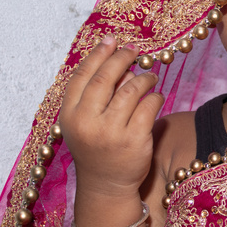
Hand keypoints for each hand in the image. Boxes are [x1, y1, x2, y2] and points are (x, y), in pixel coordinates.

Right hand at [59, 36, 162, 197]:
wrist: (106, 186)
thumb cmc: (97, 148)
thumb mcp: (86, 123)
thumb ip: (97, 95)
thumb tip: (121, 63)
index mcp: (69, 115)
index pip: (81, 76)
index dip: (97, 55)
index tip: (110, 40)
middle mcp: (87, 122)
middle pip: (105, 78)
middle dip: (122, 59)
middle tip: (135, 51)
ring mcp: (110, 132)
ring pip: (130, 90)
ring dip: (143, 78)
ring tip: (150, 77)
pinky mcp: (134, 140)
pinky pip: (149, 106)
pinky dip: (155, 97)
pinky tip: (157, 96)